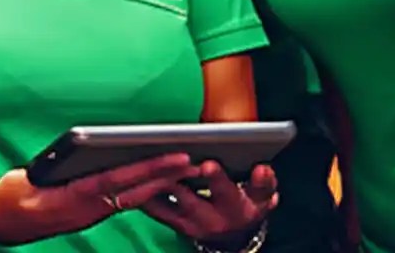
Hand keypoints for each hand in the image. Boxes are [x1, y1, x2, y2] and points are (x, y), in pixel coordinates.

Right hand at [0, 154, 198, 244]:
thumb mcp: (24, 182)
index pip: (120, 179)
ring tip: (188, 169)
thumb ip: (51, 170)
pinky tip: (161, 181)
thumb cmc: (10, 199)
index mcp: (75, 199)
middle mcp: (90, 210)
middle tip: (198, 162)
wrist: (0, 225)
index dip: (150, 168)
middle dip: (168, 176)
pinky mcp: (91, 212)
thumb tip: (70, 155)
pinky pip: (124, 200)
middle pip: (136, 190)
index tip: (175, 158)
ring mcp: (92, 213)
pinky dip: (145, 190)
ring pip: (134, 197)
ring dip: (161, 183)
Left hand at [140, 161, 276, 246]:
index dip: (217, 178)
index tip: (207, 164)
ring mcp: (185, 223)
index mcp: (233, 207)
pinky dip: (142, 191)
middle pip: (190, 199)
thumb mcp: (261, 198)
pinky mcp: (170, 222)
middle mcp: (208, 219)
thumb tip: (262, 168)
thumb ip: (263, 183)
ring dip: (153, 184)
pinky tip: (131, 173)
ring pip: (164, 203)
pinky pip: (152, 207)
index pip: (226, 192)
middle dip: (175, 179)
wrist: (230, 236)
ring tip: (141, 162)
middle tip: (162, 159)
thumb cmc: (245, 206)